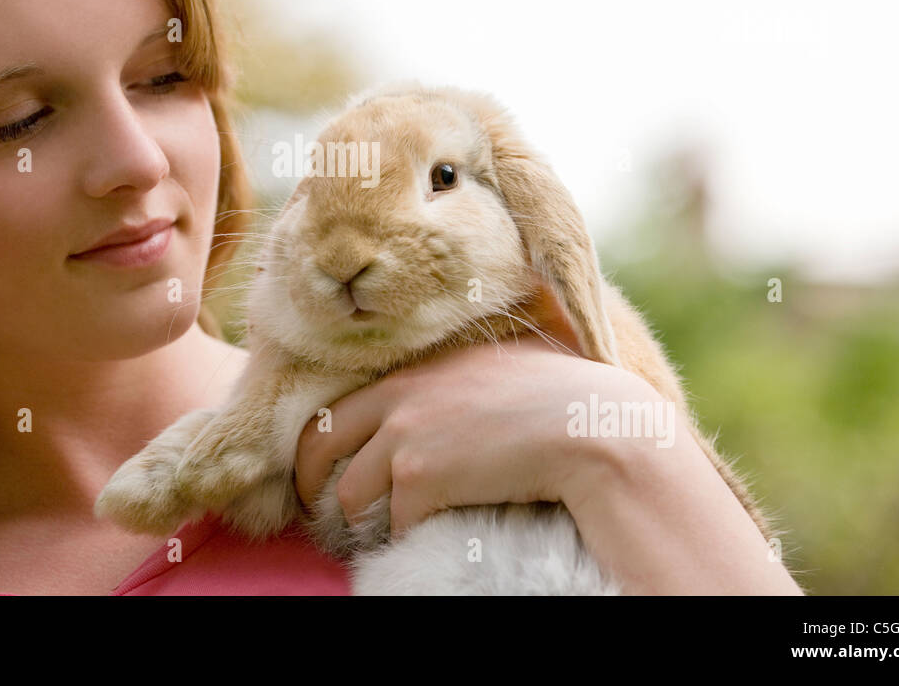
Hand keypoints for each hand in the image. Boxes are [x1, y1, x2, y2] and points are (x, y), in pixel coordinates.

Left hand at [292, 335, 651, 537]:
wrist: (586, 424)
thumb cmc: (560, 393)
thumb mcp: (496, 362)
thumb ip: (458, 372)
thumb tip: (456, 384)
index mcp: (412, 371)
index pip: (337, 407)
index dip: (321, 445)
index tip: (324, 469)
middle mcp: (398, 399)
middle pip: (319, 448)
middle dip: (312, 486)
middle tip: (325, 513)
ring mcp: (404, 438)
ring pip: (350, 495)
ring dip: (364, 520)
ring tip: (377, 534)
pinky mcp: (419, 478)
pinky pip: (397, 522)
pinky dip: (410, 535)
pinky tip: (431, 534)